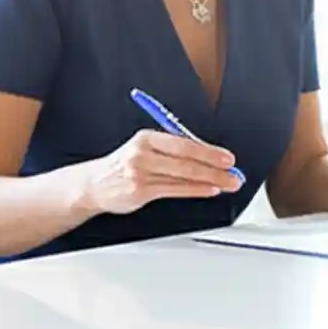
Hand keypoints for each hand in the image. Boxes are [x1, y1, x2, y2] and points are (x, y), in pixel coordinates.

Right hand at [82, 129, 240, 214]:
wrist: (93, 184)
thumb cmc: (125, 165)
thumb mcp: (146, 148)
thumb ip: (173, 150)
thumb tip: (209, 155)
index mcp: (148, 137)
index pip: (184, 144)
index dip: (209, 151)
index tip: (228, 158)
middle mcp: (143, 153)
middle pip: (187, 160)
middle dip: (215, 168)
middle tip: (234, 173)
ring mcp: (141, 173)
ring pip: (183, 176)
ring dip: (210, 180)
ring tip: (228, 183)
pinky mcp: (140, 191)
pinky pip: (174, 190)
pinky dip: (195, 190)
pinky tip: (209, 190)